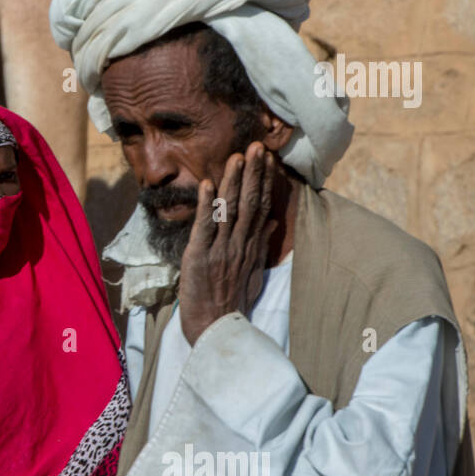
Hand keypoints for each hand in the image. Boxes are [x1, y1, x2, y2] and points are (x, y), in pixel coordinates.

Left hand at [178, 142, 276, 345]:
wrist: (217, 329)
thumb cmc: (231, 302)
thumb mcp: (252, 272)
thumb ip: (261, 245)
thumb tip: (273, 223)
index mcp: (251, 246)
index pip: (261, 207)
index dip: (264, 182)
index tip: (267, 159)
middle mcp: (240, 245)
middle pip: (249, 203)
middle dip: (253, 173)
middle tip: (257, 146)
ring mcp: (221, 250)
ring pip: (230, 210)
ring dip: (233, 181)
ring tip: (238, 156)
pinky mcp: (201, 256)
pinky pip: (205, 227)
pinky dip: (207, 205)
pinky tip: (209, 184)